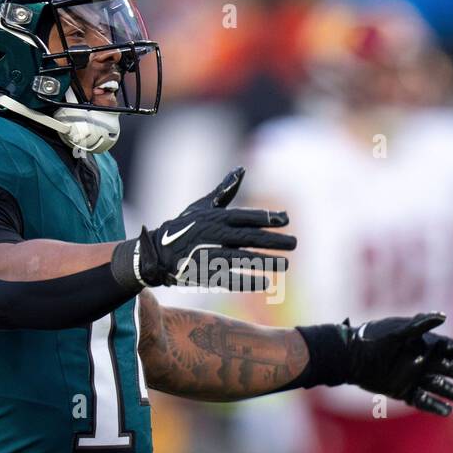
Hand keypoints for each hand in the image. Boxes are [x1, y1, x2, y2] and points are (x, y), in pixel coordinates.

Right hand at [126, 168, 295, 288]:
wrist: (157, 253)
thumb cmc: (184, 227)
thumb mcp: (202, 206)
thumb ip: (224, 191)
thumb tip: (241, 169)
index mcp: (215, 218)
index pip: (246, 216)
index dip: (267, 217)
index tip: (286, 220)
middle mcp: (214, 235)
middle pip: (249, 237)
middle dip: (274, 240)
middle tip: (295, 243)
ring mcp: (209, 255)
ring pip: (242, 258)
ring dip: (265, 262)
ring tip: (286, 264)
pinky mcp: (204, 274)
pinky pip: (229, 278)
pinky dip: (247, 281)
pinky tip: (265, 282)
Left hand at [343, 312, 452, 415]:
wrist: (349, 357)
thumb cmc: (372, 339)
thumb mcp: (396, 331)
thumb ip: (419, 325)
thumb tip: (442, 316)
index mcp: (424, 343)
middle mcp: (422, 360)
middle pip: (452, 370)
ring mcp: (413, 376)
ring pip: (441, 387)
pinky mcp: (402, 390)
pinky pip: (422, 400)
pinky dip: (435, 405)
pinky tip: (448, 412)